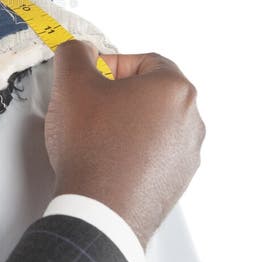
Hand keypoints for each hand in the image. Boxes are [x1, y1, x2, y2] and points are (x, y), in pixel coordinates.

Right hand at [44, 39, 205, 249]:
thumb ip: (75, 54)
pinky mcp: (177, 180)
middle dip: (118, 94)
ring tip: (94, 135)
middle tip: (90, 104)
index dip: (111, 65)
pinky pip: (153, 153)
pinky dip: (132, 150)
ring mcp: (186, 153)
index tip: (92, 76)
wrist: (100, 210)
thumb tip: (78, 50)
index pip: (144, 60)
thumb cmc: (93, 149)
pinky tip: (106, 158)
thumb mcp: (72, 83)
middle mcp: (190, 120)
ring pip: (152, 123)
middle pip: (150, 92)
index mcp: (174, 89)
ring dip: (125, 122)